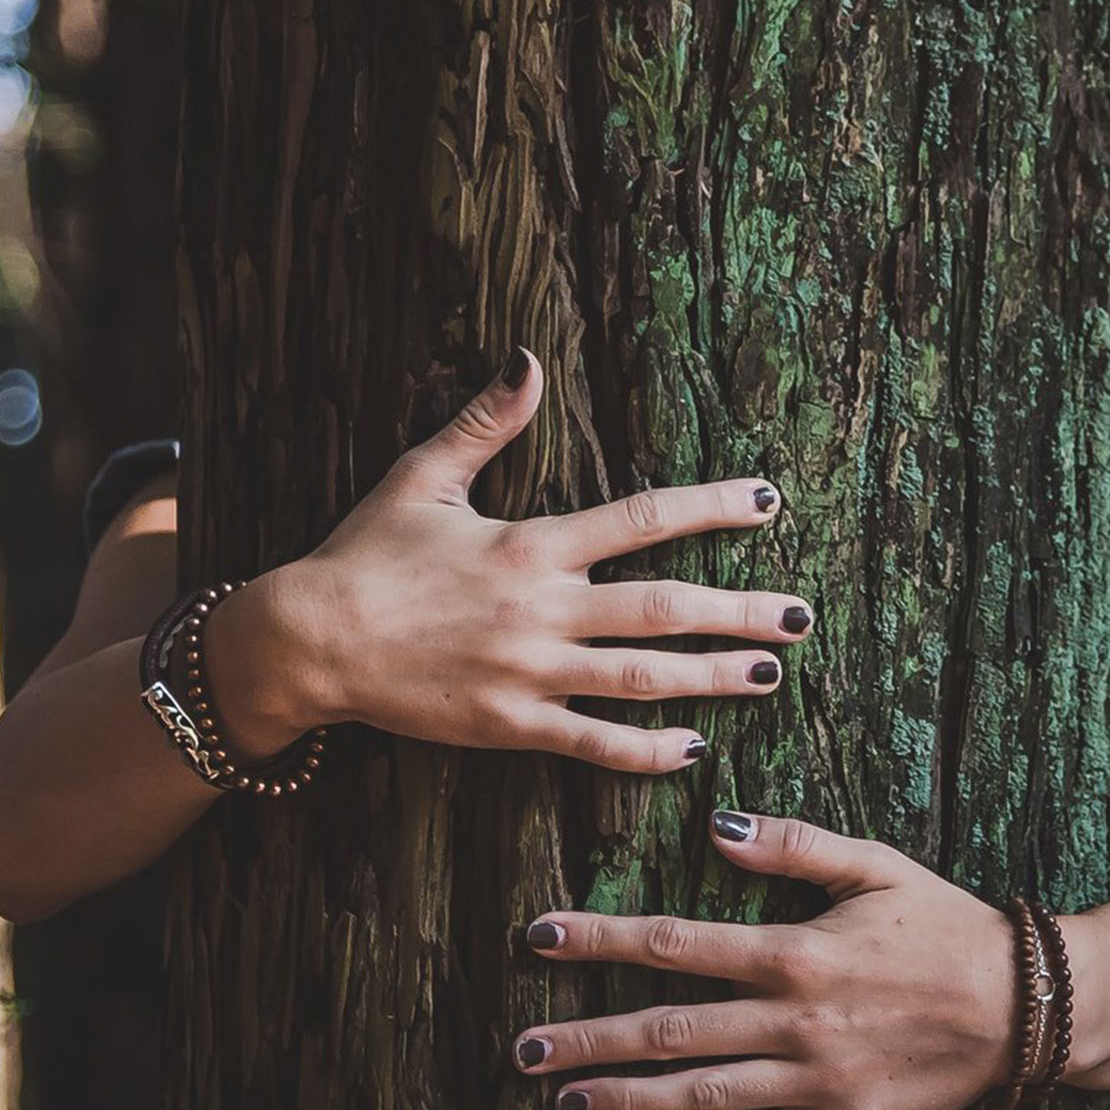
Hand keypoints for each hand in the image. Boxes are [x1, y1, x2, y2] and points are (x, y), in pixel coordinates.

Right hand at [206, 350, 808, 768]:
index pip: (642, 520)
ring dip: (710, 677)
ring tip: (767, 675)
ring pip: (642, 679)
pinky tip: (691, 750)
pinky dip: (645, 750)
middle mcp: (542, 610)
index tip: (768, 502)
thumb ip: (487, 422)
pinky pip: (591, 743)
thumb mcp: (423, 476)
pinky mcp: (509, 727)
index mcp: (531, 545)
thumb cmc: (364, 555)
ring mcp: (529, 674)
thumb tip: (529, 359)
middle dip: (738, 610)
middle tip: (800, 617)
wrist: (309, 641)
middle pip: (663, 608)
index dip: (711, 509)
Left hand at [513, 809, 1021, 1109]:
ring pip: (703, 1096)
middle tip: (521, 1048)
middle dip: (589, 1037)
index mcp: (793, 953)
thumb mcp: (876, 866)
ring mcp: (816, 1082)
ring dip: (629, 1103)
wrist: (1030, 1004)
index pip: (675, 944)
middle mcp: (793, 1022)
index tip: (539, 938)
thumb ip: (794, 846)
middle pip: (670, 1030)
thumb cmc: (947, 926)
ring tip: (564, 1107)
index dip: (602, 939)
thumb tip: (715, 826)